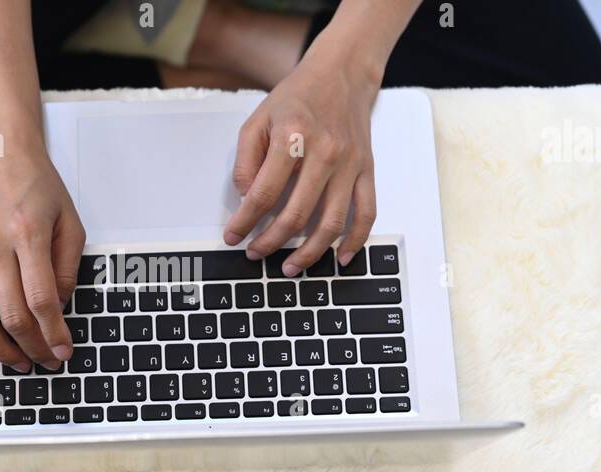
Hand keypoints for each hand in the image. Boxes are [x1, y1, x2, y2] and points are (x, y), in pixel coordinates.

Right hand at [0, 145, 83, 371]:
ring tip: (18, 361)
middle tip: (48, 360)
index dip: (54, 332)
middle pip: (12, 315)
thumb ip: (66, 267)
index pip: (41, 299)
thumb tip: (59, 307)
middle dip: (33, 347)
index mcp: (28, 236)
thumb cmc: (38, 187)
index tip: (64, 350)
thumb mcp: (70, 222)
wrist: (0, 159)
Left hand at [224, 45, 381, 274]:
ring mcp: (349, 164)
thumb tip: (246, 201)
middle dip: (271, 242)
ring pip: (331, 222)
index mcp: (292, 137)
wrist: (340, 74)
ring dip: (309, 252)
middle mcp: (324, 152)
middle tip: (255, 253)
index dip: (244, 222)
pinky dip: (355, 240)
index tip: (234, 237)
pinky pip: (366, 212)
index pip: (263, 194)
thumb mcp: (257, 120)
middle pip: (296, 214)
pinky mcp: (366, 170)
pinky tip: (339, 258)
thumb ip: (245, 161)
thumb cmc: (296, 98)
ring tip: (290, 267)